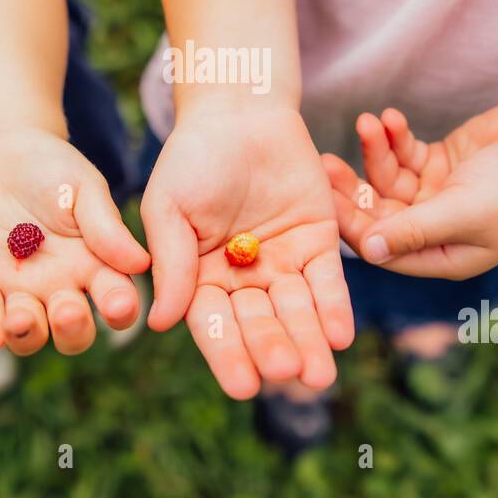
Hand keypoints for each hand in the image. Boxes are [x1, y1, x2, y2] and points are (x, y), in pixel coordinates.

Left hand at [0, 129, 150, 355]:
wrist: (3, 152)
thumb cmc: (54, 170)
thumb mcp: (85, 190)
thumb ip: (106, 226)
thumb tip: (140, 263)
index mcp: (96, 269)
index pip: (116, 303)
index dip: (120, 311)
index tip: (119, 307)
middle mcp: (61, 289)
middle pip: (73, 333)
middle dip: (72, 329)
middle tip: (67, 309)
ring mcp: (19, 290)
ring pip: (29, 334)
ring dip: (28, 333)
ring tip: (21, 317)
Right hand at [141, 104, 354, 398]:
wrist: (239, 110)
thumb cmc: (192, 157)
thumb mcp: (169, 208)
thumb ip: (172, 263)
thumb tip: (156, 323)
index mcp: (200, 277)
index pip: (214, 325)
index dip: (227, 355)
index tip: (241, 387)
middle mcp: (242, 279)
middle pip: (259, 323)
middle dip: (274, 349)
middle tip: (289, 374)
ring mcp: (282, 262)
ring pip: (297, 310)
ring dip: (309, 341)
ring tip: (320, 374)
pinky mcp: (317, 242)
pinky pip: (328, 281)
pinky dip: (334, 307)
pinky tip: (341, 335)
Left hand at [324, 102, 497, 279]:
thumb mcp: (465, 211)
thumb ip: (414, 230)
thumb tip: (367, 252)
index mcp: (445, 256)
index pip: (385, 250)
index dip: (353, 228)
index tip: (325, 201)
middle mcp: (437, 230)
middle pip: (379, 214)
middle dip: (354, 189)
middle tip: (326, 162)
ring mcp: (438, 195)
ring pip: (387, 180)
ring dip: (375, 152)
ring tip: (368, 122)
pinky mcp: (441, 162)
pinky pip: (404, 154)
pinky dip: (394, 138)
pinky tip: (388, 118)